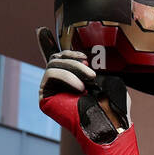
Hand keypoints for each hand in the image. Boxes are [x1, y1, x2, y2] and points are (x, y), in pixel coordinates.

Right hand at [36, 27, 130, 144]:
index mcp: (75, 79)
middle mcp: (61, 84)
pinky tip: (80, 88)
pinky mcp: (45, 97)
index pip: (59, 59)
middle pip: (57, 57)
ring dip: (74, 68)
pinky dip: (66, 76)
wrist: (108, 125)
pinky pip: (50, 73)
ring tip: (90, 80)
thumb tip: (81, 59)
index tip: (40, 29)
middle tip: (90, 69)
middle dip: (73, 57)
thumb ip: (91, 67)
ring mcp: (52, 90)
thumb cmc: (113, 106)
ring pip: (54, 63)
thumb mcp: (108, 80)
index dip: (47, 44)